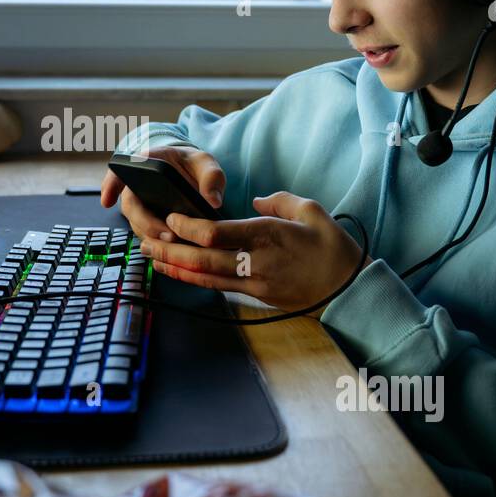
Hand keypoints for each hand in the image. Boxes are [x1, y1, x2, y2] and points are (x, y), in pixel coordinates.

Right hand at [99, 145, 225, 243]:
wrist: (191, 174)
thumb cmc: (193, 165)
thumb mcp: (205, 163)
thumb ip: (211, 176)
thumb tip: (213, 201)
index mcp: (146, 164)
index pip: (120, 171)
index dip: (110, 186)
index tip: (106, 201)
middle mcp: (136, 186)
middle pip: (131, 207)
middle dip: (146, 223)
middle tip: (169, 235)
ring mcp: (141, 206)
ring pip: (138, 225)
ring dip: (152, 237)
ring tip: (176, 245)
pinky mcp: (148, 222)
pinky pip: (147, 235)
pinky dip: (158, 244)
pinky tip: (174, 251)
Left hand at [137, 191, 371, 314]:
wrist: (349, 290)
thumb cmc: (333, 248)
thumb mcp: (311, 211)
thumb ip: (279, 201)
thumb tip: (255, 200)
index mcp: (268, 235)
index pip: (217, 233)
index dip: (188, 227)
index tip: (171, 218)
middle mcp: (256, 261)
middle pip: (203, 258)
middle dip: (171, 250)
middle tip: (146, 242)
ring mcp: (255, 282)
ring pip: (206, 277)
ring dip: (176, 268)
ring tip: (152, 258)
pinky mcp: (257, 296)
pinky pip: (219, 287)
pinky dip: (195, 279)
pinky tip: (179, 273)